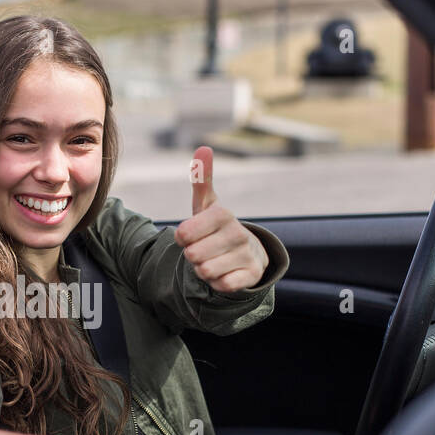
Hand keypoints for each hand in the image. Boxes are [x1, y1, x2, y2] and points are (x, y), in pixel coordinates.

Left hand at [174, 146, 268, 292]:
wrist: (247, 252)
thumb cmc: (216, 227)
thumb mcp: (206, 204)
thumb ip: (201, 178)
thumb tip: (203, 148)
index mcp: (222, 214)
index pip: (184, 234)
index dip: (182, 239)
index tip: (189, 235)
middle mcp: (237, 232)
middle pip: (193, 255)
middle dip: (192, 256)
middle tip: (203, 249)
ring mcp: (246, 254)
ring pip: (205, 272)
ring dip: (203, 270)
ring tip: (212, 260)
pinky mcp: (252, 275)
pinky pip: (222, 286)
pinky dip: (217, 283)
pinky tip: (224, 273)